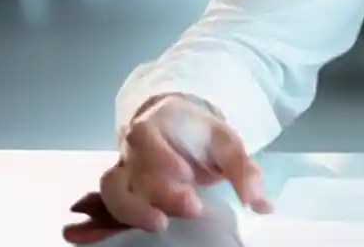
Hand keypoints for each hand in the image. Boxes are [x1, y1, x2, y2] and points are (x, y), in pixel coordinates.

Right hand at [78, 94, 272, 238]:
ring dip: (129, 211)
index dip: (163, 158)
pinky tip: (102, 237)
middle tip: (191, 207)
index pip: (147, 139)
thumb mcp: (227, 144)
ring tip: (158, 226)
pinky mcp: (122, 194)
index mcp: (152, 127)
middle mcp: (131, 152)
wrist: (176, 130)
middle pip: (131, 171)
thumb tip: (261, 205)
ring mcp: (123, 174)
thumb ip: (244, 171)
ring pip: (110, 191)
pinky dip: (101, 223)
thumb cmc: (200, 136)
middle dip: (157, 192)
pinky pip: (104, 208)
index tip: (188, 176)